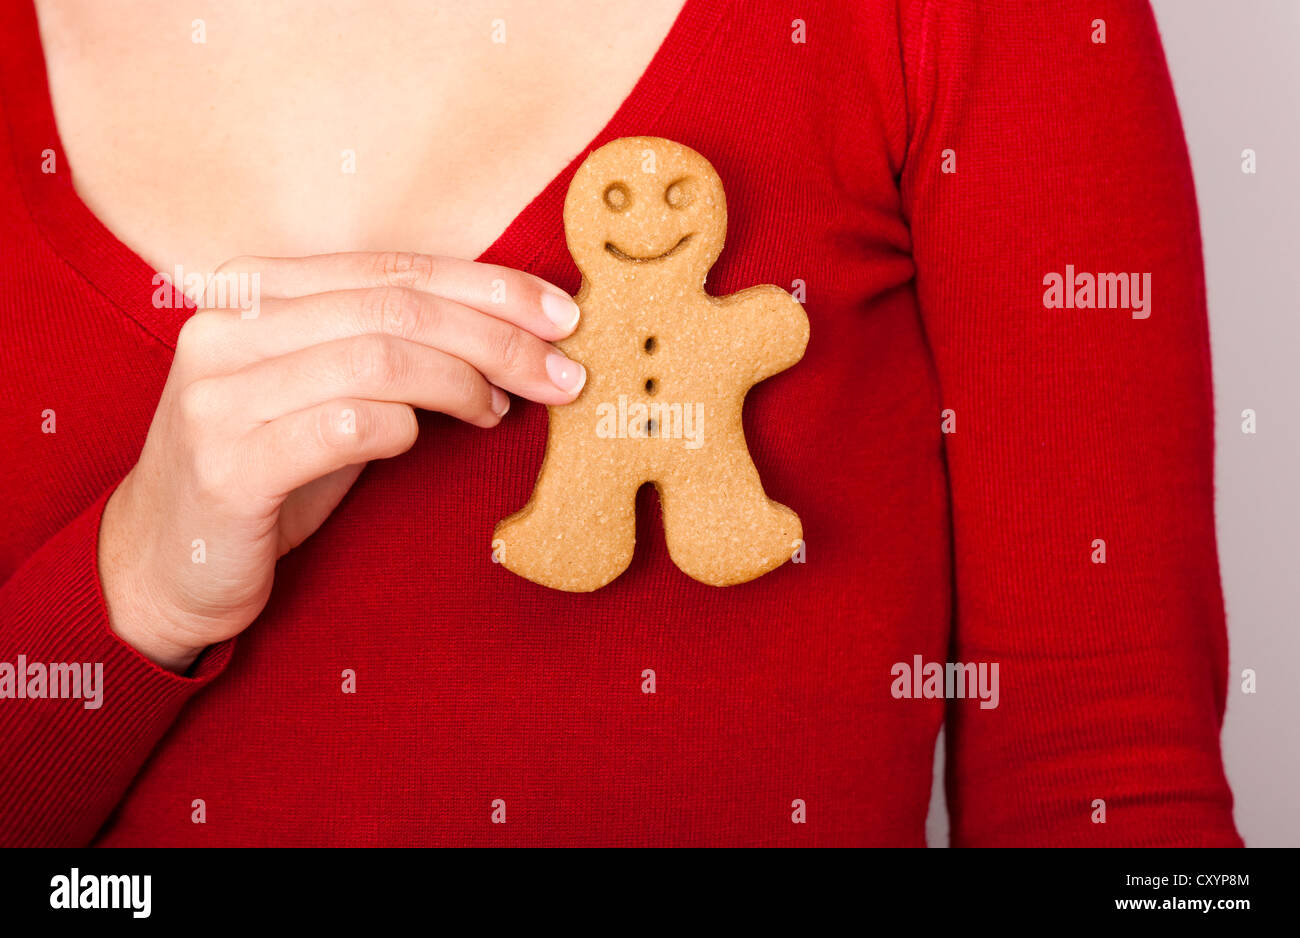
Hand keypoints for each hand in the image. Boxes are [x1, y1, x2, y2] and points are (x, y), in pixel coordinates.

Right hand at [98, 252, 584, 671]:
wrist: (163, 560)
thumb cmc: (268, 467)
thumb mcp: (326, 388)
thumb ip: (390, 346)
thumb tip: (512, 333)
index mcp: (258, 290)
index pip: (395, 269)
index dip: (489, 286)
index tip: (560, 315)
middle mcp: (231, 326)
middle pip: (397, 309)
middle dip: (498, 337)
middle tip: (562, 372)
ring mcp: (220, 394)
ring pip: (378, 358)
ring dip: (462, 382)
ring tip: (501, 410)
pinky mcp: (226, 464)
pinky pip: (346, 425)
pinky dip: (403, 428)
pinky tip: (424, 440)